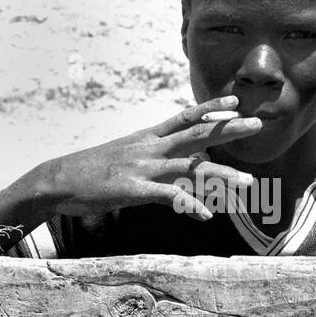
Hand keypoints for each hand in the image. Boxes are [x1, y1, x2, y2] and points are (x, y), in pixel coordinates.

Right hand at [45, 95, 263, 220]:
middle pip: (197, 135)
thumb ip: (153, 158)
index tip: (236, 101)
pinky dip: (190, 205)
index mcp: (147, 137)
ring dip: (222, 175)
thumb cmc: (92, 171)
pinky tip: (207, 215)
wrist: (57, 180)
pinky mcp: (132, 189)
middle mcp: (149, 147)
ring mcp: (142, 167)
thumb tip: (176, 163)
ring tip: (248, 183)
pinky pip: (168, 197)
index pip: (185, 116)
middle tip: (258, 125)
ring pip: (190, 168)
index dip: (211, 108)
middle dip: (229, 129)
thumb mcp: (125, 156)